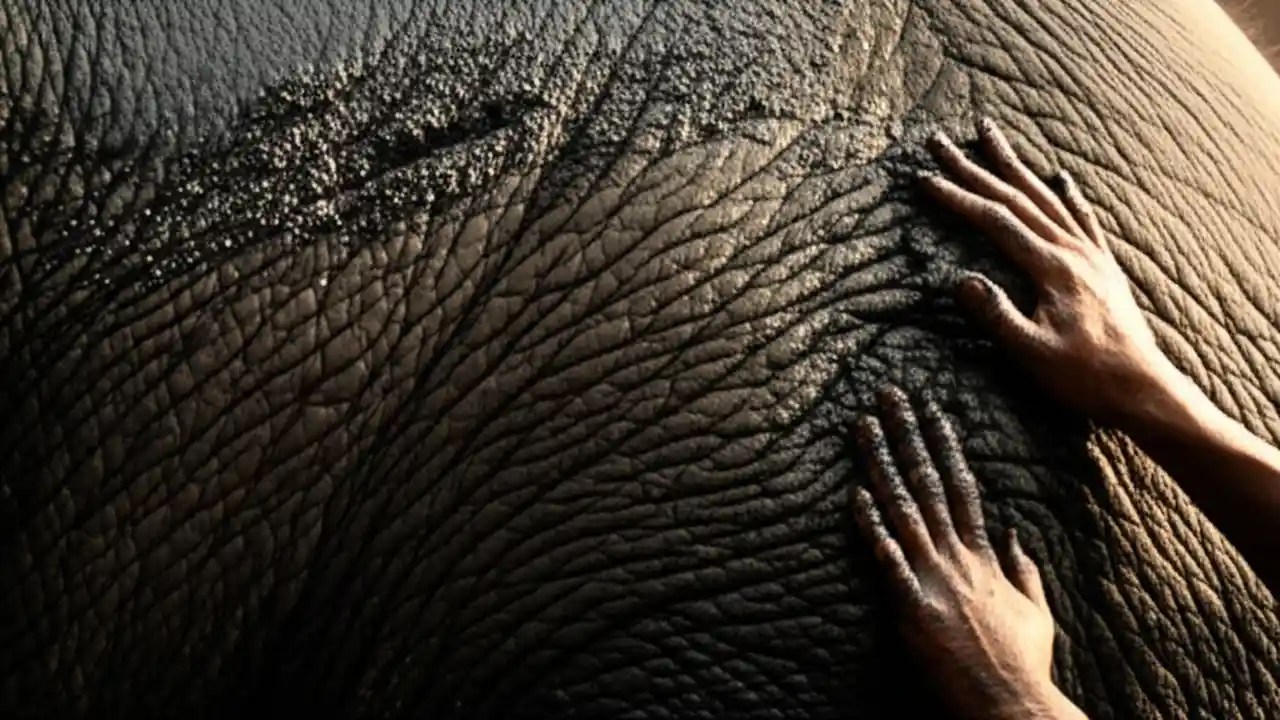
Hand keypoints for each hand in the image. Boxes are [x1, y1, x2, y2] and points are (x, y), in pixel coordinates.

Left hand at [851, 387, 1085, 719]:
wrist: (1011, 701)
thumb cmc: (1022, 659)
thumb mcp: (1035, 608)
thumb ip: (1024, 567)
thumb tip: (1016, 532)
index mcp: (982, 555)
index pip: (961, 484)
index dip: (944, 443)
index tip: (931, 408)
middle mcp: (957, 557)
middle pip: (927, 483)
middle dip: (906, 435)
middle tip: (887, 396)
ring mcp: (934, 579)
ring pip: (903, 509)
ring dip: (879, 465)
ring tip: (860, 427)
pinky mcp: (913, 606)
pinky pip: (888, 560)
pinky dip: (872, 528)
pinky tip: (855, 497)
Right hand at [921, 118, 1182, 425]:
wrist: (1144, 390)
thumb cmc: (1086, 378)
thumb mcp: (1033, 355)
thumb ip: (997, 316)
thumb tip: (961, 282)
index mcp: (1052, 268)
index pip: (995, 221)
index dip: (957, 198)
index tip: (925, 179)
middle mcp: (1073, 251)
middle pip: (1017, 196)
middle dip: (974, 166)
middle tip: (941, 141)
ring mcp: (1091, 255)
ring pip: (1046, 197)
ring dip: (1015, 165)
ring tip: (991, 135)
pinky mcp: (1104, 267)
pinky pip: (1082, 218)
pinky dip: (1066, 194)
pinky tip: (1060, 178)